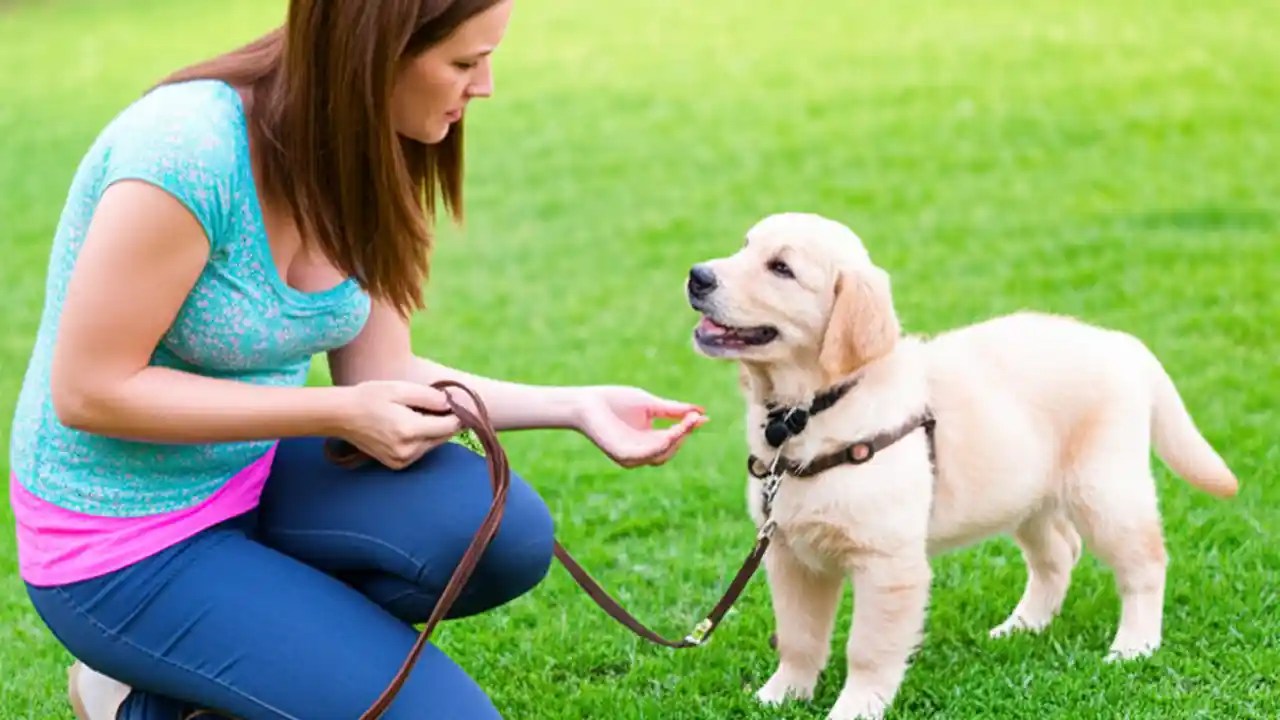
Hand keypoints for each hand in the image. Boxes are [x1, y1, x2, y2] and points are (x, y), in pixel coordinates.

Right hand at [338, 380, 461, 469]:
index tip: (453, 402)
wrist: (342, 416)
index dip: (456, 413)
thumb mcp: (401, 389)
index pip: (449, 426)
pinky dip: (421, 439)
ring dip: (433, 431)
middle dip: (445, 421)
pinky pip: (420, 451)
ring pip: (433, 445)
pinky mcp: (397, 465)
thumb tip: (450, 403)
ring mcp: (402, 461)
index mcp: (410, 430)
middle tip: (434, 405)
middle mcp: (408, 451)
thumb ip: (430, 397)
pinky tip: (408, 426)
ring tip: (416, 414)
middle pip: (444, 437)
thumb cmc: (370, 397)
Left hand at [574, 386, 706, 467]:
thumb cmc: (615, 400)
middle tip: (694, 418)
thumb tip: (699, 412)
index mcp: (647, 440)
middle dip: (684, 434)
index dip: (688, 430)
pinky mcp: (622, 456)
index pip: (673, 440)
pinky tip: (672, 432)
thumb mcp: (651, 404)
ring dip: (676, 440)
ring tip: (687, 423)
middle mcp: (640, 452)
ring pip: (661, 454)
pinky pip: (647, 454)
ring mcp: (631, 457)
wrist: (587, 401)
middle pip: (670, 450)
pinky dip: (661, 445)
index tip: (703, 416)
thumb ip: (673, 410)